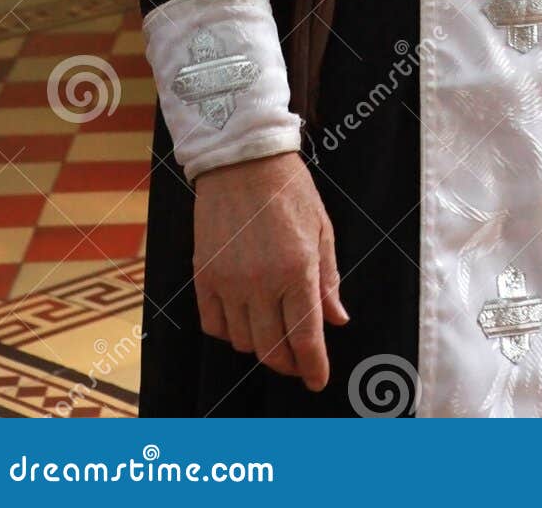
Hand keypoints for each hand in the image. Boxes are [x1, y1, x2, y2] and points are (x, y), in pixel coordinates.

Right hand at [193, 151, 347, 389]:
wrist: (242, 160)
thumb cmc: (289, 190)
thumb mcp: (321, 230)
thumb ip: (328, 279)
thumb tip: (337, 319)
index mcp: (297, 270)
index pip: (306, 337)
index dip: (313, 367)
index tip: (318, 381)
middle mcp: (261, 282)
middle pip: (271, 349)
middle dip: (288, 363)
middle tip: (298, 362)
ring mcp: (228, 281)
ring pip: (242, 341)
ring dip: (260, 346)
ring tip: (272, 333)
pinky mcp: (204, 275)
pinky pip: (213, 324)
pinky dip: (229, 331)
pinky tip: (243, 320)